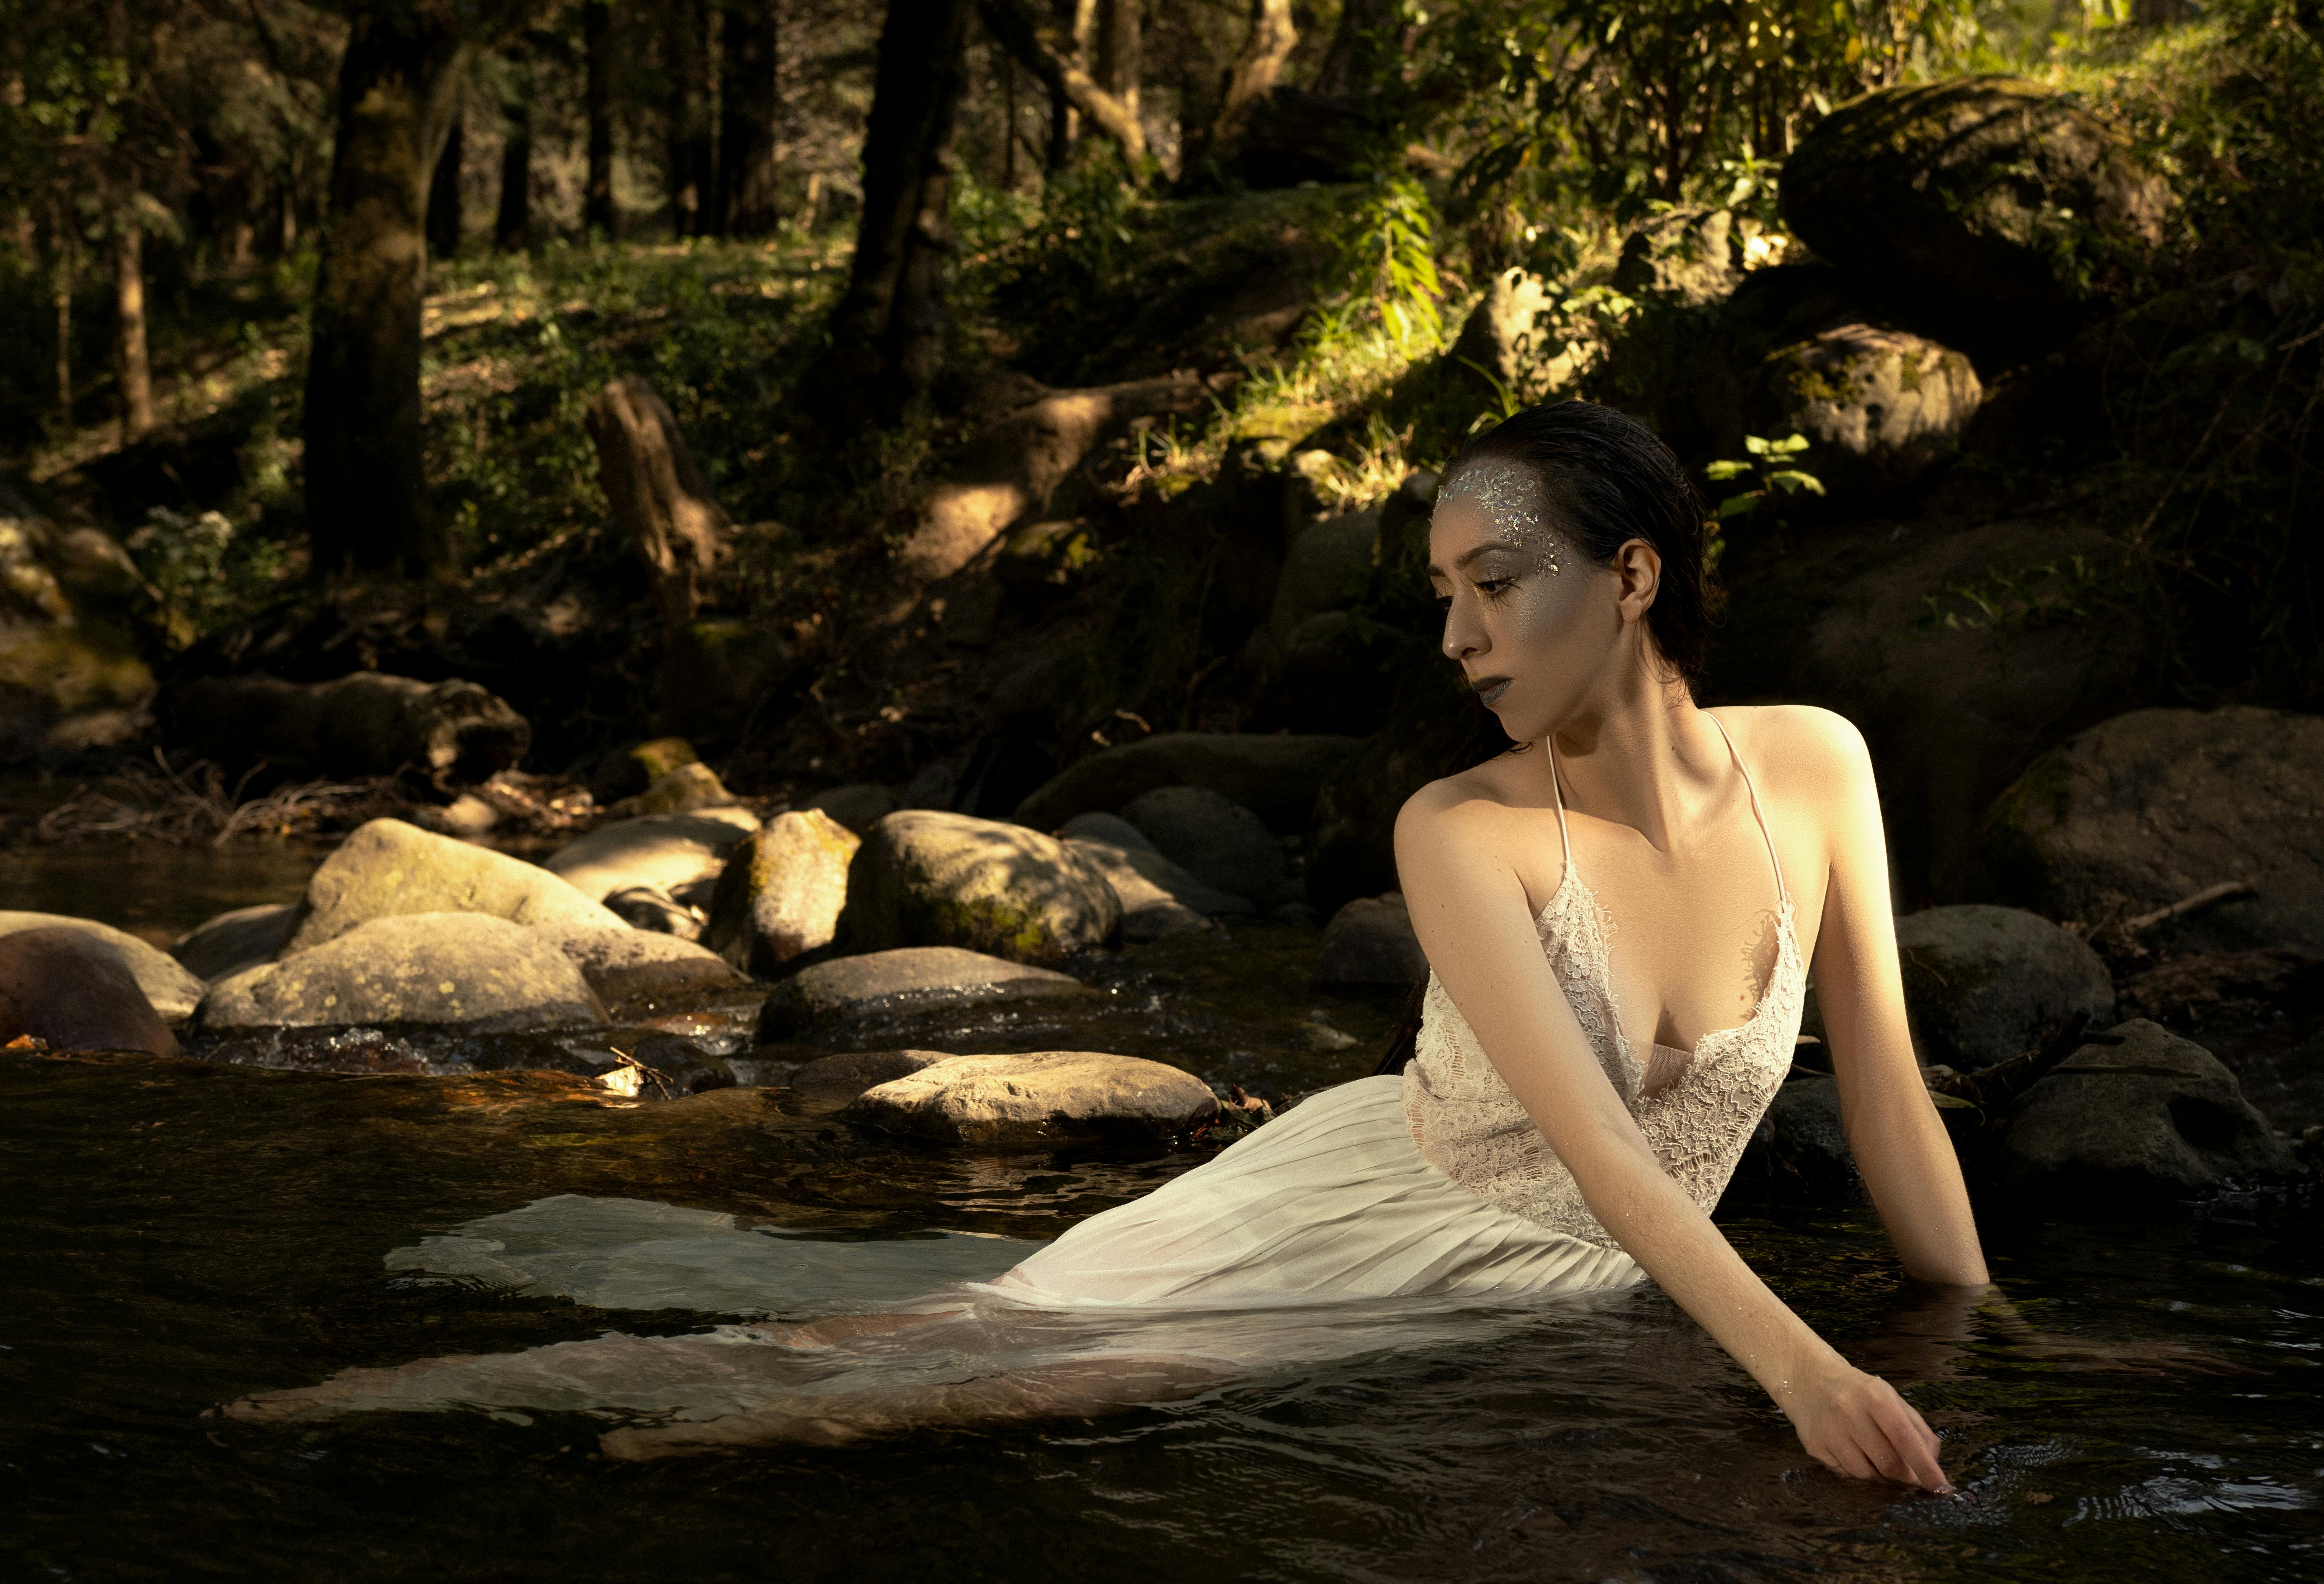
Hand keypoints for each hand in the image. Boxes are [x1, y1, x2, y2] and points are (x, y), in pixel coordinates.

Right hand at [1780, 1361, 1952, 1493]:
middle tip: (1910, 1475)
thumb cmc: (1859, 1392)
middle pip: (1889, 1463)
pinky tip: (1854, 1453)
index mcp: (1874, 1396)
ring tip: (1877, 1457)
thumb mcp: (1890, 1398)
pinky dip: (1858, 1471)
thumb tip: (1932, 1465)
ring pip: (1867, 1474)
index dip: (1926, 1467)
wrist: (1808, 1379)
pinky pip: (1846, 1474)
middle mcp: (1849, 1412)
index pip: (1905, 1438)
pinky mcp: (1815, 1446)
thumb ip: (1916, 1429)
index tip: (1941, 1489)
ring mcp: (1829, 1431)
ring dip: (1881, 1476)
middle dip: (1906, 1476)